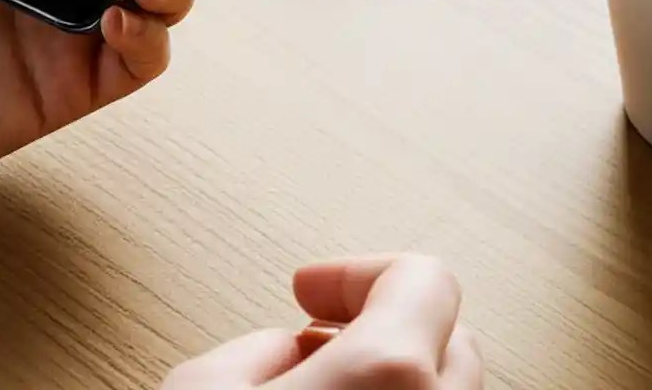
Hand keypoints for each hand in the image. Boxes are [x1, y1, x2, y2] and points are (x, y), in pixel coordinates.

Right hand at [162, 255, 483, 388]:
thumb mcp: (199, 389)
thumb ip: (261, 349)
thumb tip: (288, 355)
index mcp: (389, 377)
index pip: (422, 278)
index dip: (357, 272)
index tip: (309, 288)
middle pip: (452, 338)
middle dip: (387, 325)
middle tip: (319, 334)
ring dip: (394, 376)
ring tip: (321, 386)